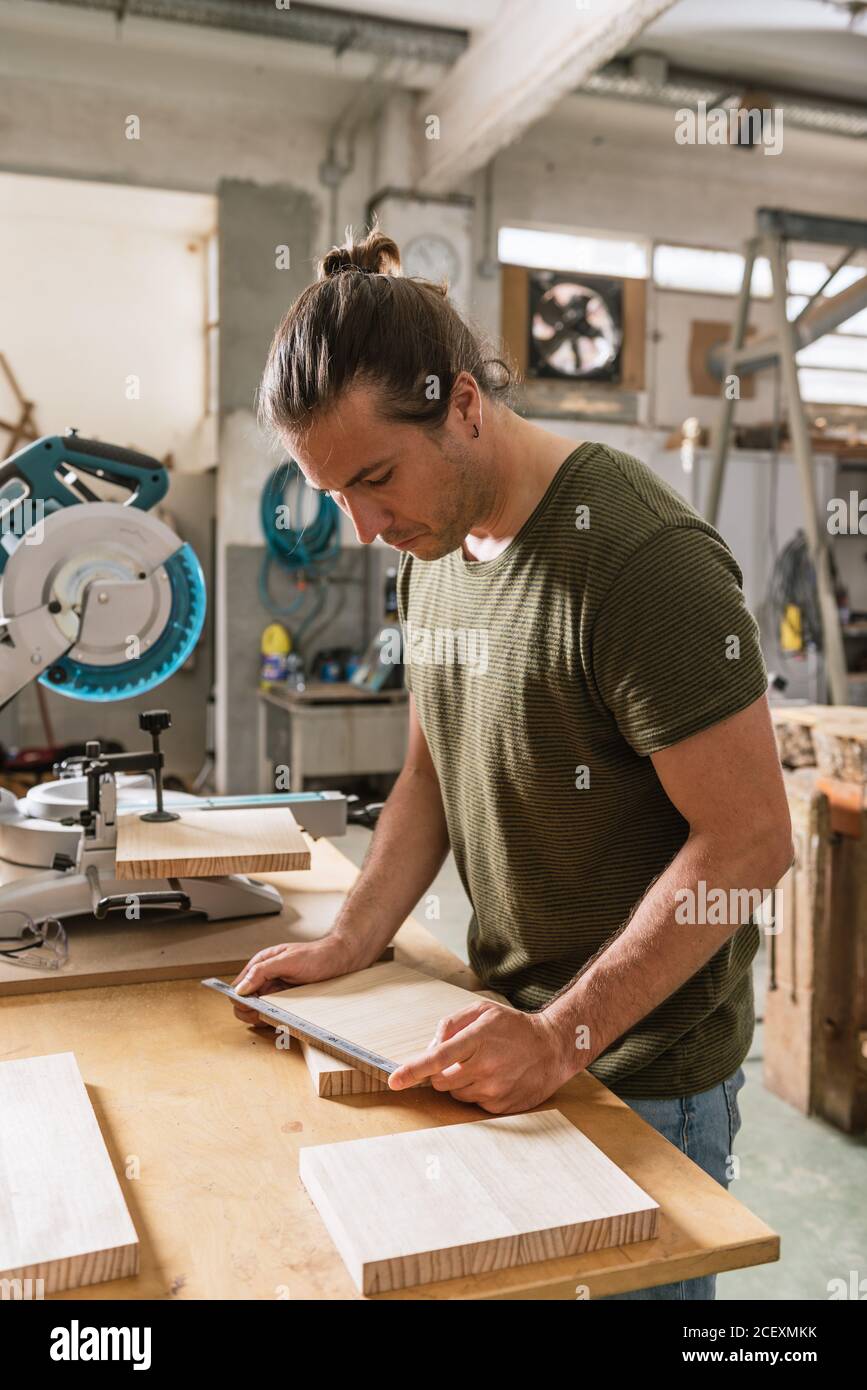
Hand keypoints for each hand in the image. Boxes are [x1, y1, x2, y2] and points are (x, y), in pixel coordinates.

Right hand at [229, 936, 355, 1025]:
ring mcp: (275, 990)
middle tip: (266, 1015)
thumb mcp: (288, 960)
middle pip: (245, 1003)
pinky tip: (284, 1018)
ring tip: (278, 1015)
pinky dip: (275, 1019)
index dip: (241, 1000)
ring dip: (264, 1017)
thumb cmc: (317, 955)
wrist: (340, 959)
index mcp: (260, 965)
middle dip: (252, 1012)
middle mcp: (265, 978)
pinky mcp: (286, 1000)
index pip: (237, 988)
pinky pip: (273, 1014)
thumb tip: (241, 989)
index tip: (252, 1007)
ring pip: (258, 1011)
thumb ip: (262, 972)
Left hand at [388, 999, 575, 1113]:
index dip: (413, 1070)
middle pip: (440, 1081)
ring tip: (483, 1066)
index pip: (437, 1058)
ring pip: (455, 1094)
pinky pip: (474, 1103)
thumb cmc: (513, 1027)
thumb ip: (451, 1024)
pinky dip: (477, 1092)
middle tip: (460, 1060)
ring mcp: (494, 1089)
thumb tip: (430, 1047)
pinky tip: (495, 1078)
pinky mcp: (501, 1106)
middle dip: (440, 1072)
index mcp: (477, 1040)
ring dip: (460, 1082)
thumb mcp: (482, 1011)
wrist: (552, 1048)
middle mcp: (485, 1067)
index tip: (394, 1080)